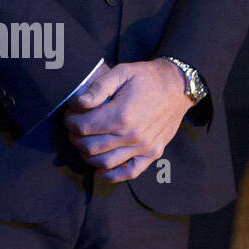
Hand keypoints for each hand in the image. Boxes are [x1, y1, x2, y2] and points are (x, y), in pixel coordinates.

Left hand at [63, 59, 193, 181]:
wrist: (177, 87)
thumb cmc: (146, 78)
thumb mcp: (121, 73)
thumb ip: (98, 88)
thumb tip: (78, 103)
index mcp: (121, 115)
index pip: (83, 127)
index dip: (70, 121)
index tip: (70, 115)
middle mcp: (132, 136)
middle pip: (90, 147)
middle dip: (75, 138)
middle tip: (74, 128)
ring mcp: (144, 148)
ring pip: (105, 162)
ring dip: (88, 156)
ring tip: (84, 143)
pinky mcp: (153, 154)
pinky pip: (130, 172)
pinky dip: (112, 175)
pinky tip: (100, 170)